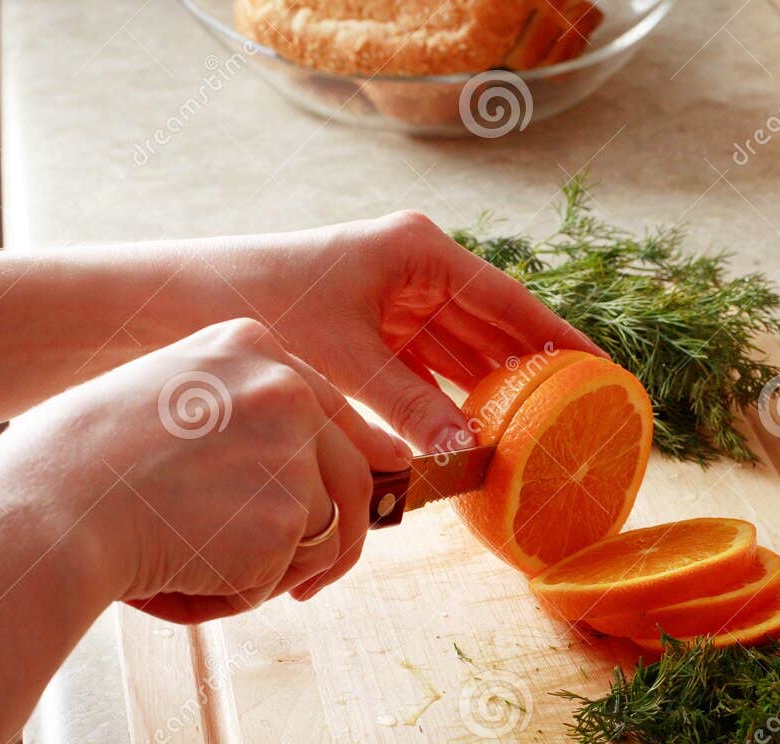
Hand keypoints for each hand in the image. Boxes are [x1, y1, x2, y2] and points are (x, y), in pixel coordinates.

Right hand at [1, 318, 404, 624]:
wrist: (48, 510)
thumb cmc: (76, 465)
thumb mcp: (161, 402)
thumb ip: (231, 420)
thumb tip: (290, 467)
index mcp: (249, 346)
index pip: (328, 406)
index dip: (353, 456)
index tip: (382, 478)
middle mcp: (284, 387)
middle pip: (352, 474)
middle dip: (341, 535)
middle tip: (311, 585)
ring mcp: (292, 451)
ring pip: (325, 534)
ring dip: (271, 570)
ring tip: (194, 571)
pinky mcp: (288, 517)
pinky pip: (282, 575)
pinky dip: (238, 594)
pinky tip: (180, 580)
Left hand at [188, 212, 600, 452]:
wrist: (177, 302)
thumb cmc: (260, 304)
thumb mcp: (344, 359)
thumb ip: (409, 407)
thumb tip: (470, 455)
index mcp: (418, 251)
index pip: (507, 301)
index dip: (558, 339)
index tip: (602, 370)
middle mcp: (415, 271)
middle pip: (493, 328)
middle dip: (533, 371)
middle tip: (583, 413)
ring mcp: (396, 302)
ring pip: (463, 356)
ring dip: (493, 394)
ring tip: (541, 434)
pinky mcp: (374, 334)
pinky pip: (430, 374)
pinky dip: (451, 405)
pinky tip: (478, 438)